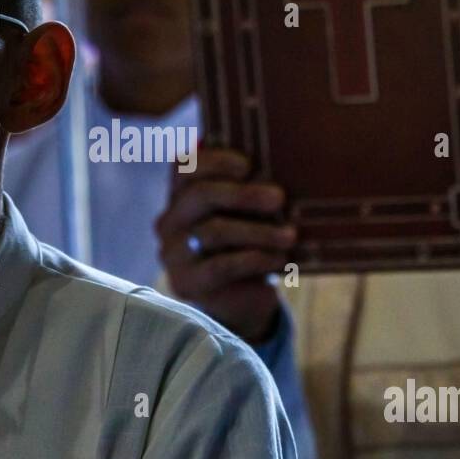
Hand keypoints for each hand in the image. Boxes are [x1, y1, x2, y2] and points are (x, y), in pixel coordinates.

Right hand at [156, 147, 294, 342]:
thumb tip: (274, 167)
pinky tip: (279, 259)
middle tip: (279, 198)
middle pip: (199, 195)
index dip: (215, 161)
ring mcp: (174, 254)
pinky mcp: (187, 283)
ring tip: (290, 235)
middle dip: (242, 194)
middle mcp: (170, 221)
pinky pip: (222, 266)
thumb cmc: (250, 243)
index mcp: (181, 195)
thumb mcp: (248, 213)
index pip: (184, 167)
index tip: (248, 165)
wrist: (244, 297)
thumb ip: (250, 189)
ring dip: (258, 231)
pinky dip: (256, 259)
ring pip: (213, 231)